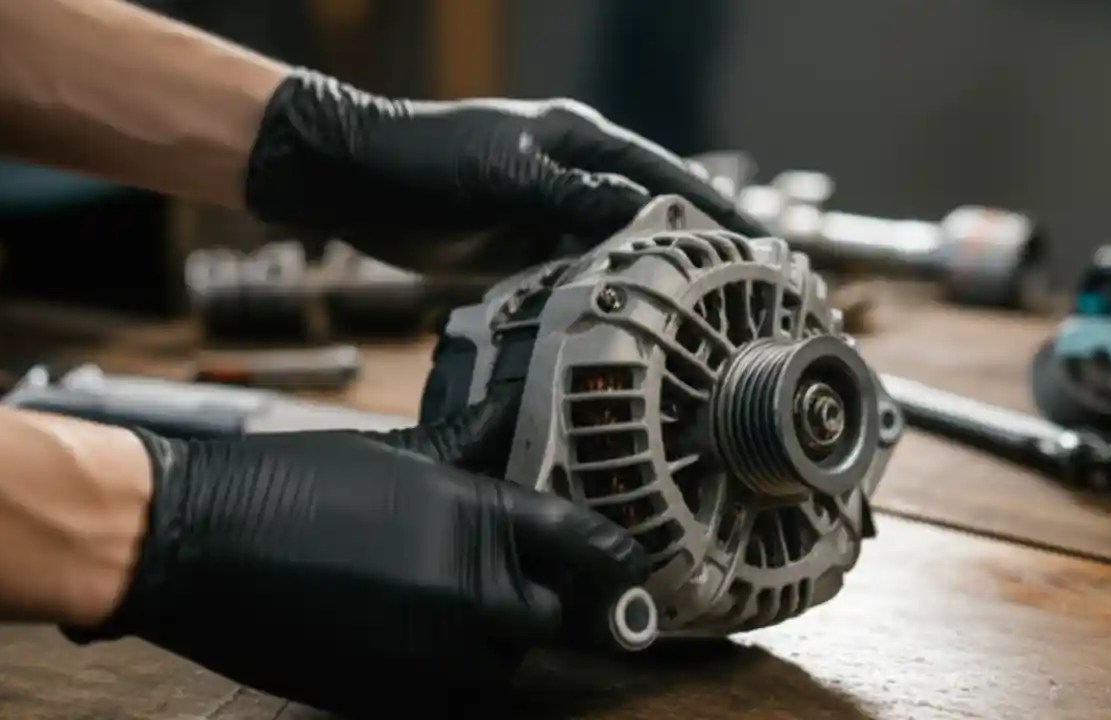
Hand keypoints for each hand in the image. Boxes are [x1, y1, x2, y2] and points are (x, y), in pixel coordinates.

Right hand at [61, 395, 648, 715]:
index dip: (616, 558)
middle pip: (549, 617)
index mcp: (470, 514)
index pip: (578, 541)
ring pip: (503, 669)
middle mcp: (465, 587)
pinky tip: (419, 649)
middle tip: (522, 594)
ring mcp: (428, 650)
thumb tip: (506, 416)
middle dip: (543, 607)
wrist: (192, 541)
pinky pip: (451, 703)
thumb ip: (460, 448)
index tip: (634, 570)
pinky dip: (450, 684)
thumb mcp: (385, 454)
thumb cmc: (282, 484)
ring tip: (458, 619)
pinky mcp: (386, 695)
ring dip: (495, 649)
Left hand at [243, 69, 767, 271]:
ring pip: (611, 252)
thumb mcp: (506, 172)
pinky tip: (612, 324)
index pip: (664, 175)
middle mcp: (572, 174)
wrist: (352, 178)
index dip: (714, 211)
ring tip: (681, 322)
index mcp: (579, 140)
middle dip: (687, 253)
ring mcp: (547, 211)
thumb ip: (574, 195)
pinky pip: (571, 275)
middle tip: (731, 296)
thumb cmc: (424, 157)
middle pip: (647, 218)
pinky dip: (592, 296)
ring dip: (638, 282)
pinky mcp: (521, 247)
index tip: (758, 244)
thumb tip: (644, 215)